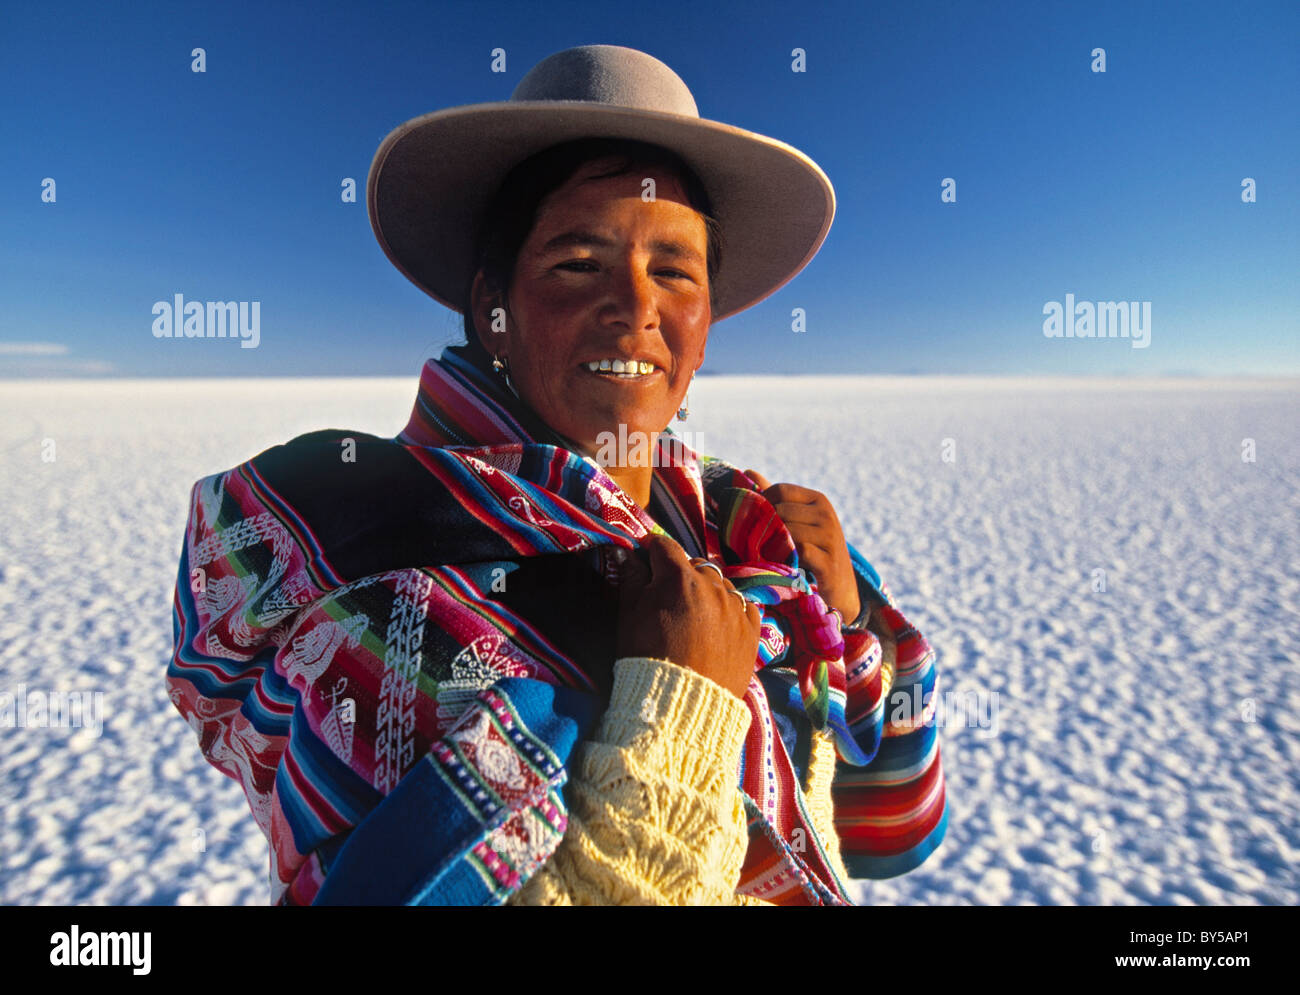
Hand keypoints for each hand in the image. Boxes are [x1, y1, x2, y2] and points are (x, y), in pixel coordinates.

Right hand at [613, 532, 760, 698]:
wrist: (681, 706)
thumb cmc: (646, 658)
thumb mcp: (628, 617)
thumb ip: (630, 580)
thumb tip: (628, 554)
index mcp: (678, 578)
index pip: (664, 547)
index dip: (651, 550)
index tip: (645, 558)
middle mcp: (712, 585)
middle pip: (694, 565)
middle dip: (680, 573)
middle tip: (667, 595)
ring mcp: (735, 607)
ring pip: (720, 584)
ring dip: (706, 590)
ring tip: (693, 614)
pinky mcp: (752, 629)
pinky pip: (742, 605)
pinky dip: (729, 609)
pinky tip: (717, 625)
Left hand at [743, 469, 860, 624]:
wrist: (840, 589)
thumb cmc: (812, 552)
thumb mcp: (796, 522)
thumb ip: (773, 498)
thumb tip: (747, 472)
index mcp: (818, 500)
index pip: (780, 490)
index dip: (761, 503)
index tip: (752, 521)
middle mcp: (826, 514)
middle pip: (780, 510)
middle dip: (763, 526)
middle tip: (752, 542)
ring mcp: (830, 537)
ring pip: (787, 530)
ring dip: (770, 543)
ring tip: (763, 554)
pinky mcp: (828, 561)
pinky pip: (797, 551)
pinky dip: (783, 557)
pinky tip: (778, 565)